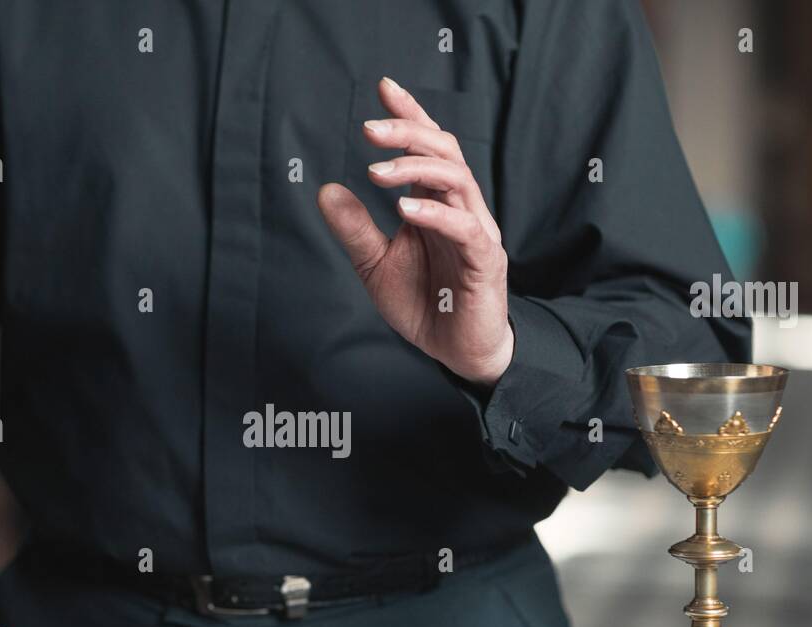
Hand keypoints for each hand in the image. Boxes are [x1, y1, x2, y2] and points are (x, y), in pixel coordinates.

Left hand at [318, 76, 511, 386]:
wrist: (458, 353)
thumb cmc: (425, 306)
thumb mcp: (376, 266)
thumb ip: (356, 229)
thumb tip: (326, 189)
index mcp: (436, 204)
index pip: (428, 147)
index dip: (410, 115)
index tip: (383, 88)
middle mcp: (460, 209)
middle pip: (444, 152)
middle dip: (408, 133)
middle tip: (369, 128)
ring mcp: (476, 233)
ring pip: (457, 181)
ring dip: (416, 169)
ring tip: (378, 170)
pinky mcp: (485, 261)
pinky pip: (464, 228)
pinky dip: (434, 215)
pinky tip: (404, 210)